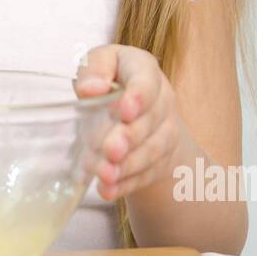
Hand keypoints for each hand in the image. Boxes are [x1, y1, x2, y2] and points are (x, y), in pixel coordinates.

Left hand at [74, 44, 183, 199]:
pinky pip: (148, 173)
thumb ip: (93, 70)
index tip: (124, 112)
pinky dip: (127, 184)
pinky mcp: (162, 158)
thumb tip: (90, 89)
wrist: (132, 107)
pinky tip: (108, 190)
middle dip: (130, 138)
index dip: (138, 97)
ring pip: (153, 150)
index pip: (147, 81)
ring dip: (128, 165)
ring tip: (105, 175)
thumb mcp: (97, 64)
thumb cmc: (107, 79)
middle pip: (152, 120)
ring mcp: (166, 130)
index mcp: (144, 69)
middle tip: (110, 151)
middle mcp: (163, 99)